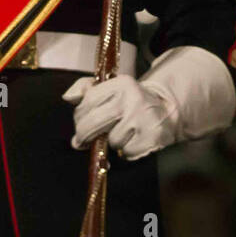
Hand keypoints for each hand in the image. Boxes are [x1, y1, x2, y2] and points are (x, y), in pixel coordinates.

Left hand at [62, 46, 235, 160]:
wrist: (167, 110)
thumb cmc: (131, 101)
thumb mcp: (111, 88)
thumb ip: (86, 89)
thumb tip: (67, 97)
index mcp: (122, 83)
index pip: (87, 102)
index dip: (79, 116)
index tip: (80, 123)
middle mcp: (133, 98)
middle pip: (92, 123)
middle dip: (83, 135)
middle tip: (82, 140)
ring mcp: (144, 119)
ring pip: (110, 141)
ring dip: (110, 142)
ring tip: (120, 134)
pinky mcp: (153, 138)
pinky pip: (126, 153)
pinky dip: (125, 152)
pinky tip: (132, 141)